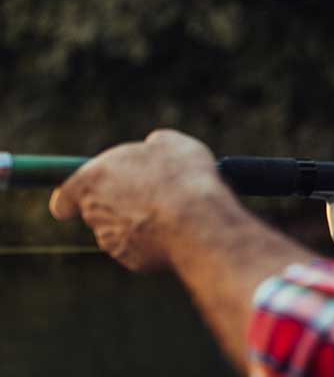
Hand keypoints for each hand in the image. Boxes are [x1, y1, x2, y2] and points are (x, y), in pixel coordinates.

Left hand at [49, 129, 228, 271]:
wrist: (199, 223)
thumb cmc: (181, 177)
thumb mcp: (170, 143)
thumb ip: (151, 144)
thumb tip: (152, 146)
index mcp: (92, 179)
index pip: (63, 197)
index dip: (75, 195)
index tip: (93, 192)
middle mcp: (94, 212)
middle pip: (96, 209)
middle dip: (119, 202)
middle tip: (151, 191)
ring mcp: (111, 240)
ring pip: (119, 229)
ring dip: (139, 220)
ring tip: (173, 208)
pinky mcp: (131, 260)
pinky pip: (140, 246)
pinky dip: (155, 238)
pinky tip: (178, 228)